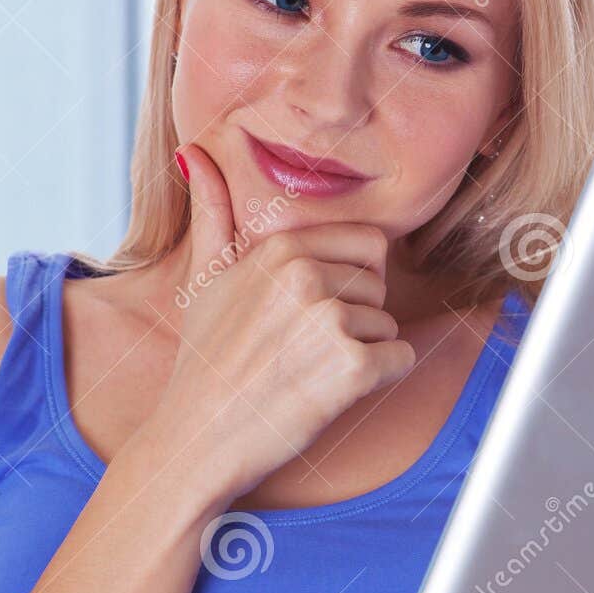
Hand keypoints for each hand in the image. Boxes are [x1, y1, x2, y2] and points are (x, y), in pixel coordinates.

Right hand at [153, 143, 415, 511]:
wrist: (196, 439)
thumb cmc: (205, 364)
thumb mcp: (204, 279)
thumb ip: (212, 213)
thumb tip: (193, 152)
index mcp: (279, 248)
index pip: (367, 244)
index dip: (346, 282)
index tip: (307, 314)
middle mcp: (305, 275)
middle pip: (379, 284)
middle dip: (355, 316)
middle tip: (304, 349)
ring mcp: (329, 320)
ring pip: (388, 324)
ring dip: (361, 353)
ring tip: (308, 372)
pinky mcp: (351, 368)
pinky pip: (400, 360)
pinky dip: (377, 381)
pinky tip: (330, 392)